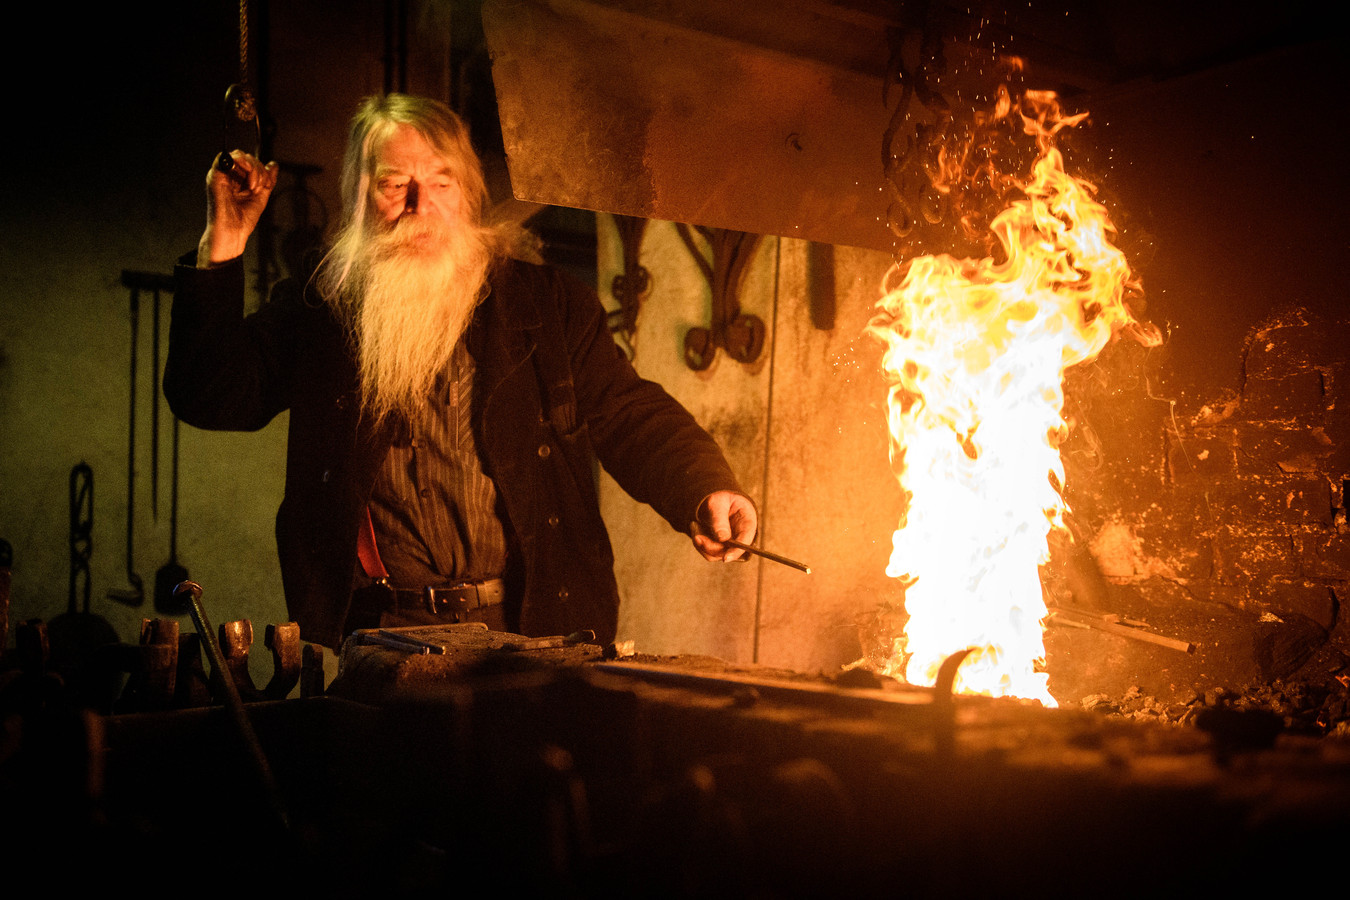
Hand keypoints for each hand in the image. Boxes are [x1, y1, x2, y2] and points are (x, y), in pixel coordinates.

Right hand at [197, 150, 278, 265]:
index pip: (250, 163)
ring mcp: (221, 175)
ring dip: (253, 168)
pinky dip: (241, 162)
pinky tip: (248, 178)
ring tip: (254, 187)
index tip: (268, 184)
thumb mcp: (261, 196)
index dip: (262, 169)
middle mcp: (228, 176)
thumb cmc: (243, 220)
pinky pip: (225, 158)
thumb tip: (274, 164)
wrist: (233, 233)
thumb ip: (267, 180)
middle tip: (261, 187)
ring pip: (239, 155)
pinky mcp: (214, 177)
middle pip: (246, 157)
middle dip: (259, 169)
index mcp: (237, 180)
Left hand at [690, 491, 757, 561]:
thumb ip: (720, 518)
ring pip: (715, 554)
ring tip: (694, 526)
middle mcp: (740, 536)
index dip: (736, 551)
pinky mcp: (719, 546)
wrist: (715, 499)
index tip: (725, 558)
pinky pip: (707, 552)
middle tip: (696, 536)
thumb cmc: (721, 498)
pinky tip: (695, 528)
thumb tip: (722, 538)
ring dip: (702, 544)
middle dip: (710, 546)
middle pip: (727, 551)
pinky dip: (699, 543)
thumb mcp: (719, 502)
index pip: (745, 541)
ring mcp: (729, 543)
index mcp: (747, 522)